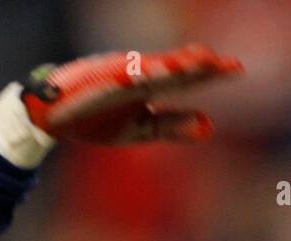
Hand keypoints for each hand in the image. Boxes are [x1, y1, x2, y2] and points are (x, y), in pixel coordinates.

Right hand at [21, 43, 243, 144]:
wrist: (53, 119)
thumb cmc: (97, 119)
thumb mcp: (140, 128)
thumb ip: (173, 125)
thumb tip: (210, 125)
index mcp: (149, 87)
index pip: (186, 79)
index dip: (211, 74)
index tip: (237, 68)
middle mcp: (135, 76)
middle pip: (171, 70)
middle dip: (195, 66)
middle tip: (222, 63)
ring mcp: (113, 77)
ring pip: (145, 70)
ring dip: (168, 66)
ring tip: (192, 62)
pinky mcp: (92, 83)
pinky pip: (111, 79)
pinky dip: (127, 77)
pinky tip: (143, 74)